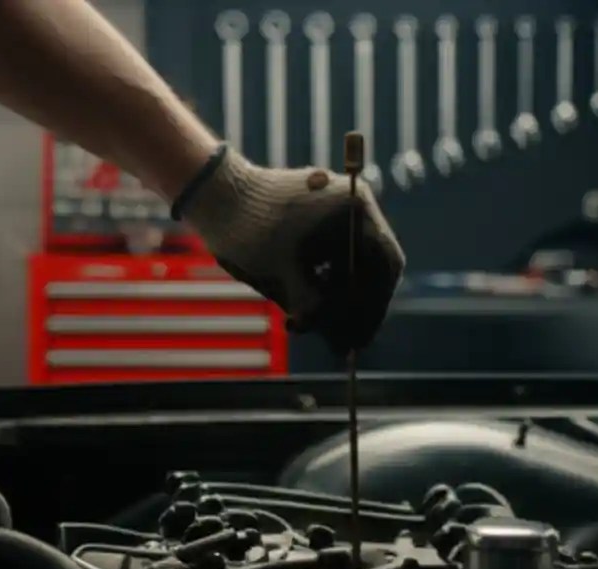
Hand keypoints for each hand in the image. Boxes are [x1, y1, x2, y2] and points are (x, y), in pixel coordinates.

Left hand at [178, 148, 405, 353]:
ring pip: (351, 265)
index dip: (375, 306)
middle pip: (371, 267)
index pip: (384, 264)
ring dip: (334, 299)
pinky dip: (322, 282)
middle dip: (352, 307)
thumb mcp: (285, 277)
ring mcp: (338, 209)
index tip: (362, 338)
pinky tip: (301, 307)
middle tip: (339, 344)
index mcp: (355, 209)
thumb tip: (345, 346)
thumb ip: (317, 309)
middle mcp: (354, 205)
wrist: (214, 193)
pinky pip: (334, 256)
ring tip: (307, 325)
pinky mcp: (320, 217)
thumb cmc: (249, 229)